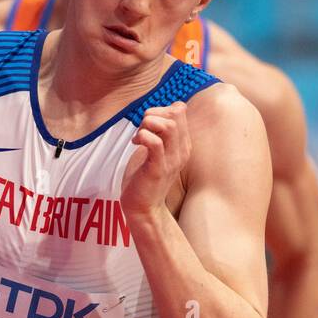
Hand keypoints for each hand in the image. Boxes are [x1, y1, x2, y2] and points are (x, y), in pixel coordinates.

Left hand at [121, 101, 190, 218]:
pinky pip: (155, 143)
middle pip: (176, 114)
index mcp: (181, 144)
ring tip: (139, 135)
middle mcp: (180, 150)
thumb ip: (157, 134)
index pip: (180, 110)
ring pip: (168, 126)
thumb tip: (151, 114)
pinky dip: (143, 136)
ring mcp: (171, 160)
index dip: (161, 109)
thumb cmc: (145, 179)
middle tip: (141, 128)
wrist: (143, 209)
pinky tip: (135, 143)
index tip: (148, 124)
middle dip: (153, 113)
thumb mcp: (155, 152)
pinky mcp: (158, 169)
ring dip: (148, 124)